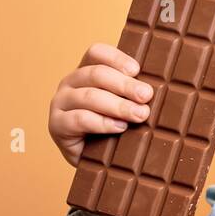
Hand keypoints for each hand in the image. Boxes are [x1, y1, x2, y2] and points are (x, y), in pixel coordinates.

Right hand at [48, 42, 154, 166]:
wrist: (94, 162)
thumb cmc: (114, 128)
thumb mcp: (125, 106)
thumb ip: (135, 93)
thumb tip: (157, 88)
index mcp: (86, 71)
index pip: (96, 53)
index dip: (117, 58)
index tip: (137, 70)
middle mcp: (70, 83)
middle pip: (96, 74)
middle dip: (125, 85)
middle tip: (146, 96)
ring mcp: (60, 103)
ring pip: (89, 97)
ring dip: (118, 106)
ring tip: (140, 114)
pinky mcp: (57, 125)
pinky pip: (79, 119)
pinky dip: (103, 123)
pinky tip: (120, 127)